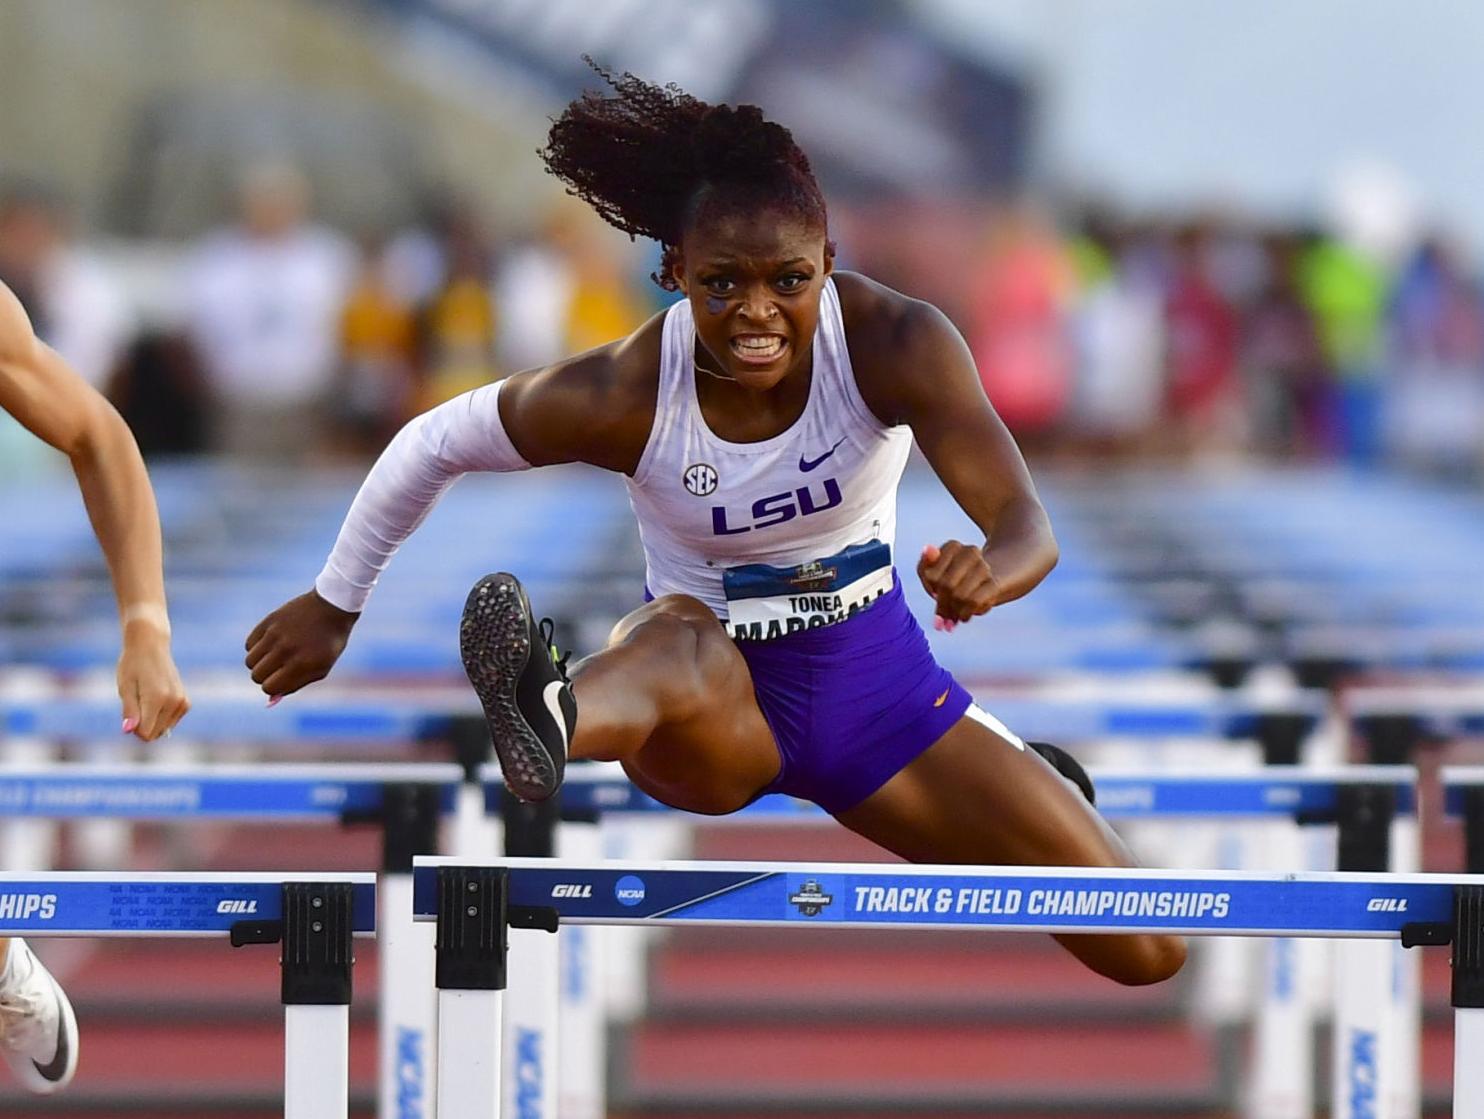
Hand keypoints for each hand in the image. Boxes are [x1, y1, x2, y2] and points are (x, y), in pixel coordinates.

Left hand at [118, 621, 189, 740]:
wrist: (151, 646)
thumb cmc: (133, 665)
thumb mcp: (125, 688)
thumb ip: (129, 711)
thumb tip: (128, 731)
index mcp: (157, 699)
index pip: (144, 733)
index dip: (133, 728)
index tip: (128, 713)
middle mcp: (173, 702)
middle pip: (154, 733)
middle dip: (142, 726)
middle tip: (136, 703)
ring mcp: (182, 702)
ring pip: (163, 730)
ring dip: (152, 721)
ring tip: (146, 698)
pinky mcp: (186, 702)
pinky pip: (170, 722)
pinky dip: (161, 717)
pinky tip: (156, 700)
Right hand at [245, 590, 358, 698]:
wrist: (332, 606)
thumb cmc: (328, 642)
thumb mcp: (321, 667)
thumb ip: (296, 684)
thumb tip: (269, 699)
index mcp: (303, 664)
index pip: (270, 687)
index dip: (273, 687)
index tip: (280, 680)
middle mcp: (287, 650)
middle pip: (256, 675)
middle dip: (265, 676)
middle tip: (277, 669)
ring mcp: (276, 634)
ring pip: (250, 661)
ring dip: (259, 663)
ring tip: (273, 656)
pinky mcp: (269, 621)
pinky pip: (249, 644)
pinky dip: (256, 647)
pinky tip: (271, 643)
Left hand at [917, 541, 997, 626]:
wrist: (983, 584)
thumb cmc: (951, 579)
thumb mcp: (932, 573)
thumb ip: (925, 564)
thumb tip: (928, 549)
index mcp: (953, 546)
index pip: (933, 575)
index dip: (930, 589)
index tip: (933, 593)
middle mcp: (970, 552)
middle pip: (947, 585)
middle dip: (941, 605)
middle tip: (939, 619)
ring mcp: (984, 567)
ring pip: (960, 595)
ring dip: (953, 612)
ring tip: (951, 620)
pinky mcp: (994, 584)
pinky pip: (974, 602)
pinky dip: (965, 613)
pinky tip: (963, 617)